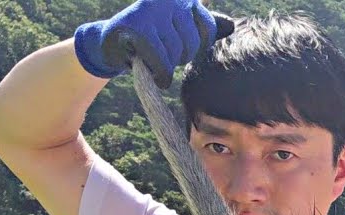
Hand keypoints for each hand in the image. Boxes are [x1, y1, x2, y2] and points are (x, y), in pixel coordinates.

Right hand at [73, 0, 234, 88]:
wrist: (111, 44)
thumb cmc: (151, 39)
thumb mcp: (179, 31)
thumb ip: (203, 27)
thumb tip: (233, 25)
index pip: (207, 29)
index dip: (196, 48)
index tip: (178, 49)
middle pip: (192, 43)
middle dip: (179, 58)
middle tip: (163, 56)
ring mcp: (153, 9)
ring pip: (175, 52)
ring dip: (166, 67)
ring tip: (154, 61)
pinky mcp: (138, 25)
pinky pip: (160, 58)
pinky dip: (159, 73)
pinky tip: (154, 75)